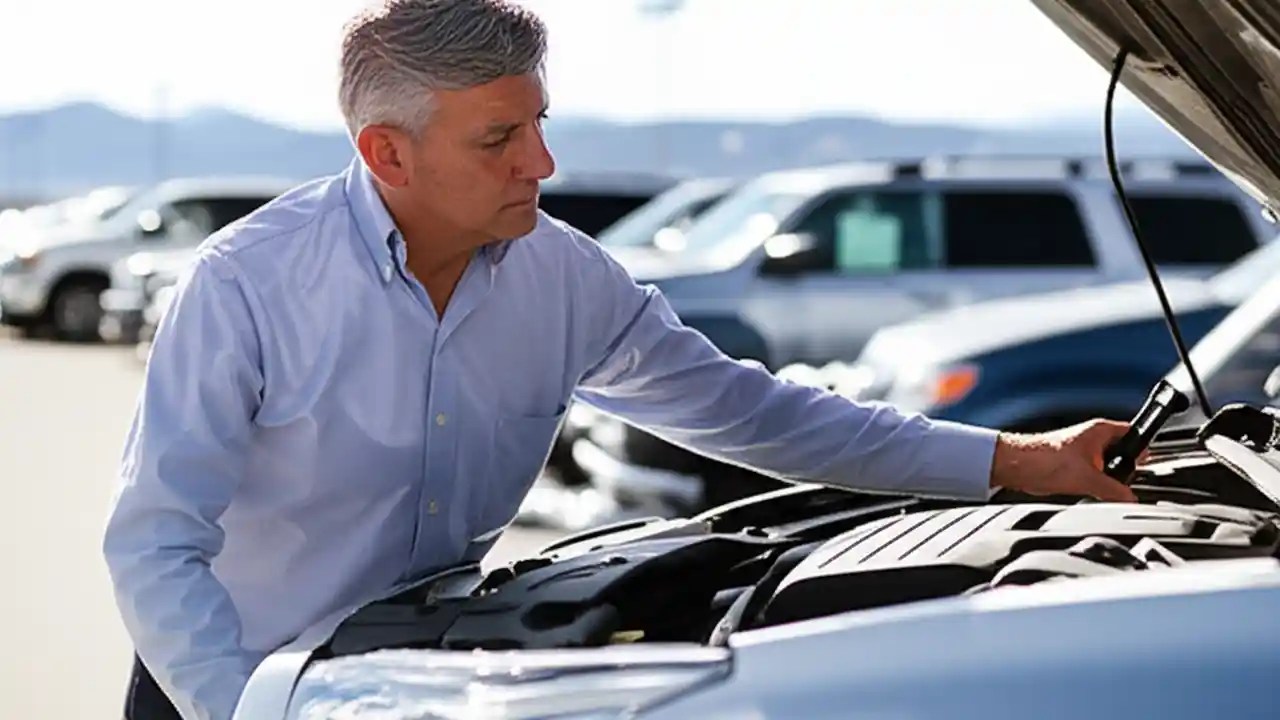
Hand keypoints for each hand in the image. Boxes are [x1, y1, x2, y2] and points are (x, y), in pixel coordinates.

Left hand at [989, 419, 1139, 502]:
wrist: (1017, 467)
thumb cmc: (1044, 460)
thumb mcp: (1088, 479)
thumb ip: (1114, 491)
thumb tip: (1130, 499)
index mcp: (1100, 430)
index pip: (1134, 435)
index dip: (1142, 451)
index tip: (1144, 467)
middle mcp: (1092, 438)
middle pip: (1122, 453)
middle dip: (1123, 470)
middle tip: (1122, 484)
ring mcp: (1081, 451)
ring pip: (1106, 466)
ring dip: (1106, 479)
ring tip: (1101, 489)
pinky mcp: (1071, 465)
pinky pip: (1092, 475)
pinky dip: (1093, 483)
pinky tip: (1089, 492)